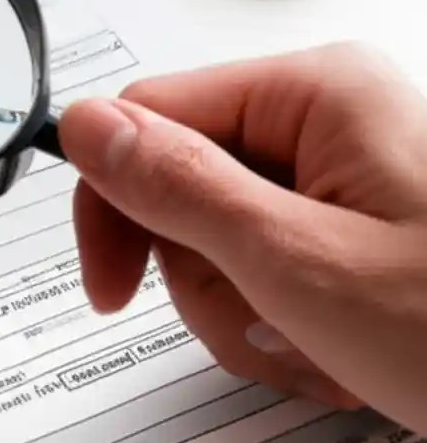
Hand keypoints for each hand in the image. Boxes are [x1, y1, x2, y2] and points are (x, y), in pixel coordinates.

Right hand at [59, 42, 426, 434]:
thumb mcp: (303, 264)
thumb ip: (180, 187)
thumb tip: (89, 127)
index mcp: (315, 93)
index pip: (147, 116)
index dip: (114, 205)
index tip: (111, 284)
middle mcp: (329, 118)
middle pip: (180, 184)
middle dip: (206, 277)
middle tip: (267, 322)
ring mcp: (343, 174)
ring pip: (216, 236)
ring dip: (247, 312)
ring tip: (316, 346)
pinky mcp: (353, 223)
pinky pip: (265, 263)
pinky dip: (282, 322)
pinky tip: (336, 349)